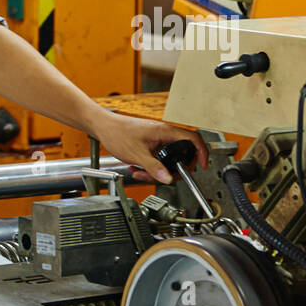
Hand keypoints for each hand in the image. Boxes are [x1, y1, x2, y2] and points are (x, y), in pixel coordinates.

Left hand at [92, 109, 208, 184]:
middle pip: (180, 154)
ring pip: (166, 159)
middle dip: (171, 170)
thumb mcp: (137, 154)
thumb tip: (169, 178)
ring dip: (155, 170)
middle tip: (161, 177)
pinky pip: (156, 159)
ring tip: (140, 172)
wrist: (102, 127)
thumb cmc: (117, 133)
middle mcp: (164, 134)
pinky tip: (136, 168)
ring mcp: (157, 139)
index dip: (202, 153)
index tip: (203, 165)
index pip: (193, 139)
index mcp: (165, 132)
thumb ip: (154, 168)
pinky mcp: (150, 144)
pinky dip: (148, 167)